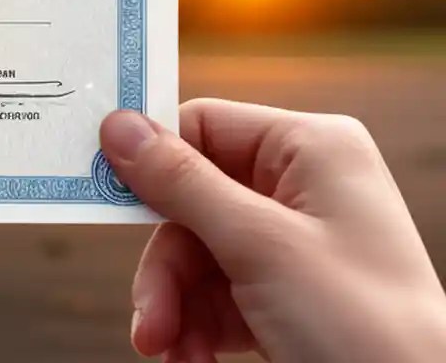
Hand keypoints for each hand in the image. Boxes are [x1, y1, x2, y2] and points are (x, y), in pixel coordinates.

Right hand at [101, 99, 445, 361]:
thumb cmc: (363, 326)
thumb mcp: (259, 247)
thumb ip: (182, 182)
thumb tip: (117, 124)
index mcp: (311, 148)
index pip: (201, 126)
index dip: (151, 163)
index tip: (100, 196)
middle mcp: (303, 185)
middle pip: (189, 201)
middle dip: (165, 267)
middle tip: (150, 320)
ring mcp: (296, 240)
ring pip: (196, 252)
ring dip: (173, 304)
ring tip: (167, 348)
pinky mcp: (287, 289)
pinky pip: (216, 291)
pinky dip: (196, 324)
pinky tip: (193, 355)